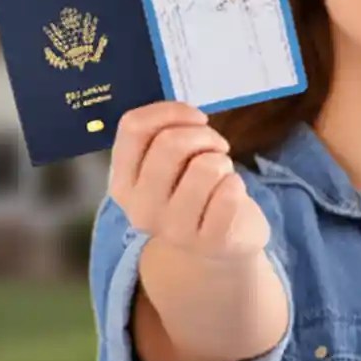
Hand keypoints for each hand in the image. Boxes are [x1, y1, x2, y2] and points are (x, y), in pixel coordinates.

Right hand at [108, 101, 269, 260]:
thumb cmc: (192, 192)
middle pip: (171, 143)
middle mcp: (140, 208)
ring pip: (206, 165)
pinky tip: (230, 195)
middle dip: (204, 135)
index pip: (133, 127)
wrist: (216, 250)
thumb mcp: (166, 167)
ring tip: (220, 175)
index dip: (170, 111)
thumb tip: (183, 113)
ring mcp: (174, 228)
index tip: (196, 118)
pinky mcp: (211, 240)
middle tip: (215, 148)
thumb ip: (163, 136)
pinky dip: (237, 185)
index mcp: (123, 182)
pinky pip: (229, 193)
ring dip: (222, 161)